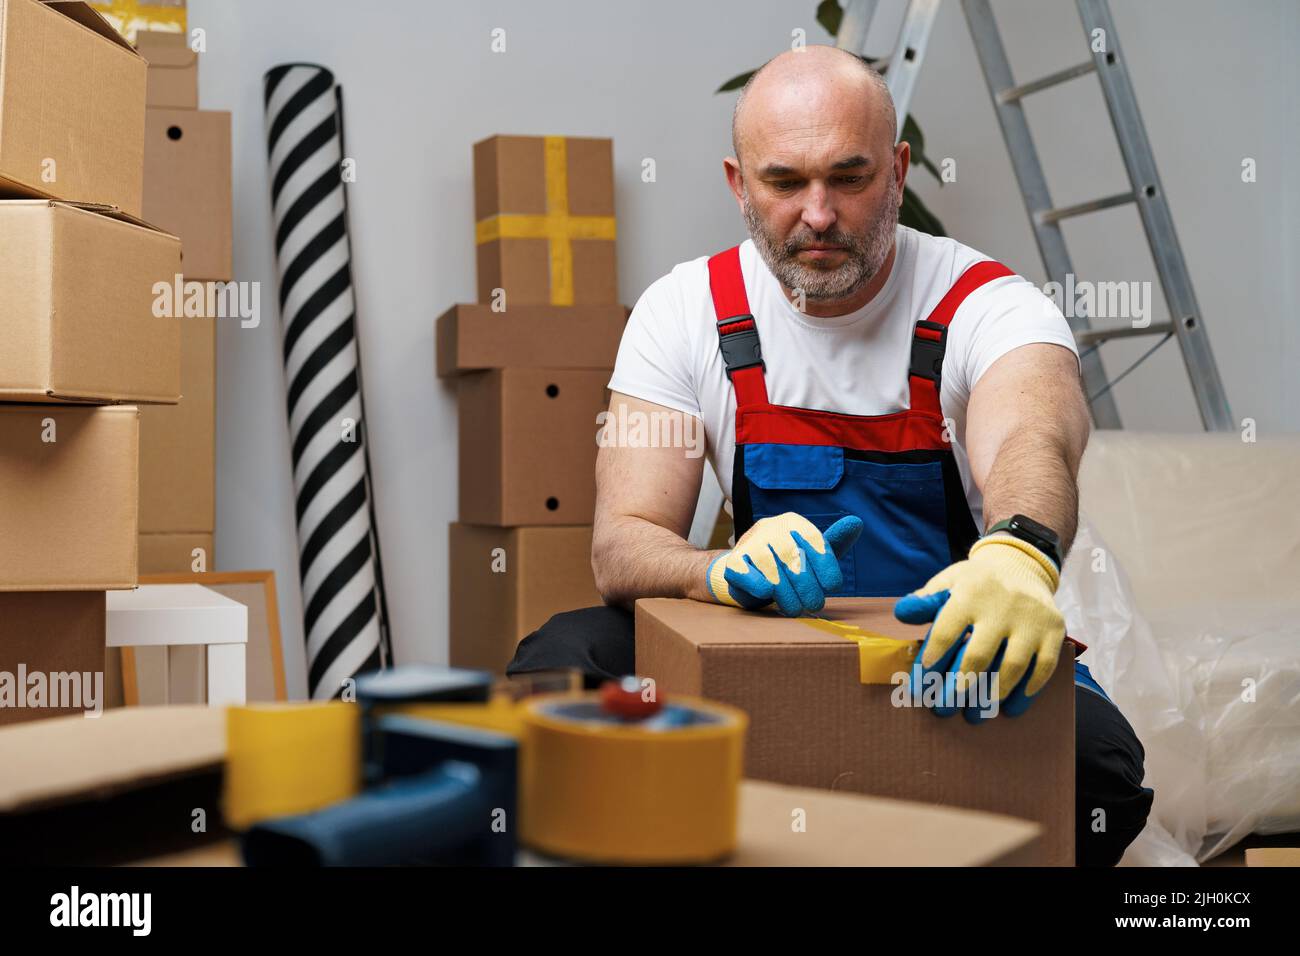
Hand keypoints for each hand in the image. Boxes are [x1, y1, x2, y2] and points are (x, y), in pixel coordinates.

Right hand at [706, 513, 861, 616]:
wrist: (748, 571)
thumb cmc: (788, 564)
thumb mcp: (813, 553)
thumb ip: (835, 542)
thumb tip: (857, 523)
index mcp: (793, 523)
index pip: (813, 540)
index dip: (825, 566)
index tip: (833, 587)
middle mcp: (771, 528)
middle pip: (793, 558)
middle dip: (807, 586)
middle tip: (815, 604)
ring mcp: (751, 544)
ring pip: (772, 571)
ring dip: (787, 594)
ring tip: (796, 609)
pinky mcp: (734, 563)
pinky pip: (746, 574)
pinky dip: (758, 585)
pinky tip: (768, 593)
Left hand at [893, 534, 1063, 721]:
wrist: (1021, 563)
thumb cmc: (976, 582)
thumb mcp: (948, 581)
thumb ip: (925, 600)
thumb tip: (902, 614)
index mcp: (970, 593)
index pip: (946, 632)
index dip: (932, 661)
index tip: (920, 687)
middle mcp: (1002, 606)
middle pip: (978, 656)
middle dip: (958, 688)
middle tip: (943, 709)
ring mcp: (1031, 620)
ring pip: (1012, 666)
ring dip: (991, 696)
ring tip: (975, 716)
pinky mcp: (1054, 630)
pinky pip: (1044, 667)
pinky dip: (1027, 691)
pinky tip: (1011, 707)